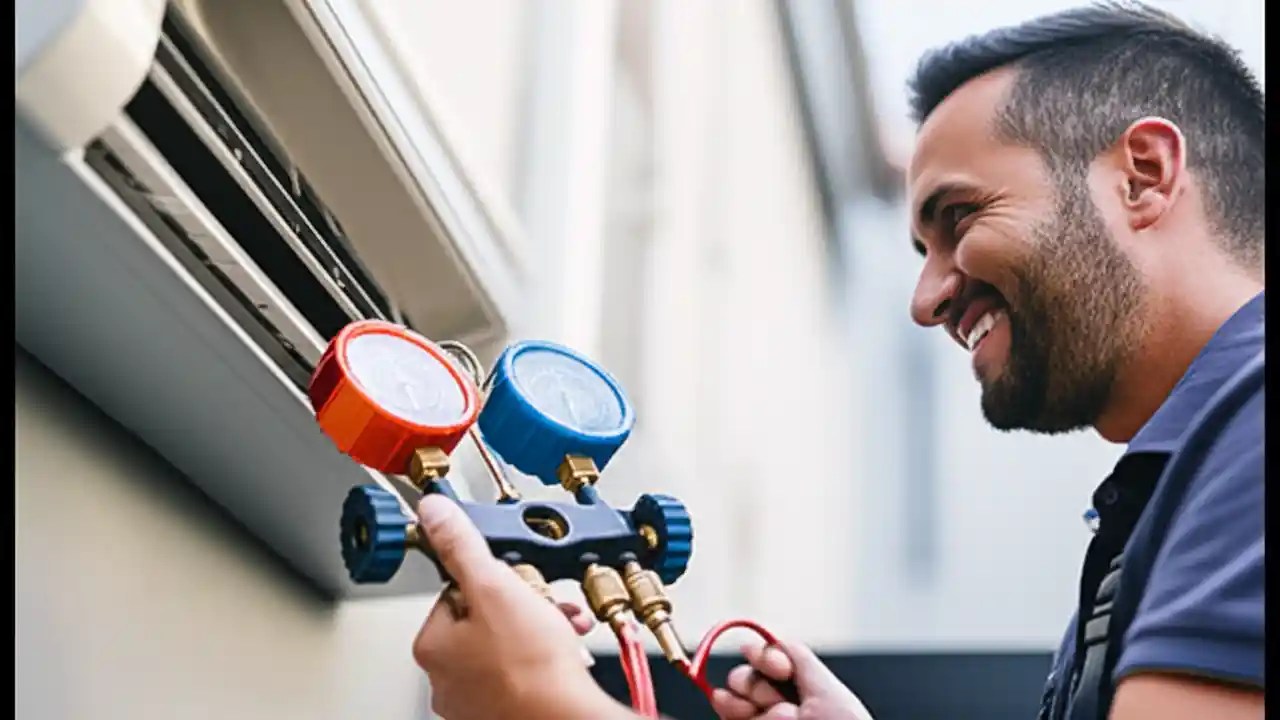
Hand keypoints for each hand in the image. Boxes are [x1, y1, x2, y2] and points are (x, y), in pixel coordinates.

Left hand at [411, 495, 633, 719]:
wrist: (564, 716)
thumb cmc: (530, 666)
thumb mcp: (496, 586)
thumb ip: (463, 546)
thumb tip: (434, 512)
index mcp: (433, 645)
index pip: (457, 589)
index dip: (494, 579)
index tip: (516, 583)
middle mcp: (445, 677)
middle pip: (485, 618)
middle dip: (523, 606)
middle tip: (542, 607)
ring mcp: (475, 700)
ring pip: (507, 645)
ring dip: (539, 630)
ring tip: (560, 632)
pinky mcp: (504, 711)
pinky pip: (522, 672)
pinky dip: (543, 660)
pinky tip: (562, 657)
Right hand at [711, 638, 873, 719]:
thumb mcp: (827, 689)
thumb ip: (798, 657)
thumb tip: (770, 641)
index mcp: (795, 689)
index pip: (762, 660)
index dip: (764, 657)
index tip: (781, 670)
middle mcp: (774, 706)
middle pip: (741, 677)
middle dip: (755, 685)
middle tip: (784, 707)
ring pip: (729, 699)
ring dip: (746, 705)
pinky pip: (726, 717)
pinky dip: (736, 715)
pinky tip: (749, 718)